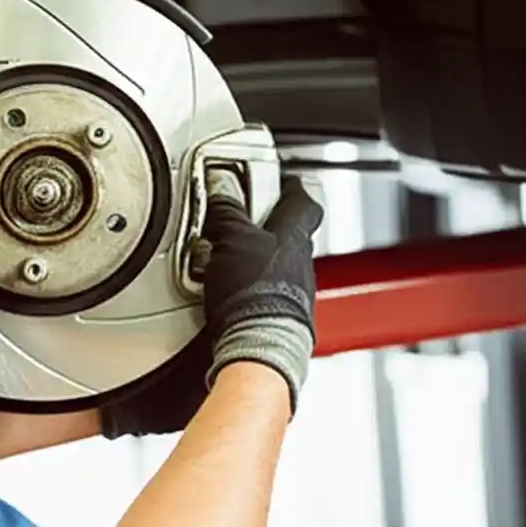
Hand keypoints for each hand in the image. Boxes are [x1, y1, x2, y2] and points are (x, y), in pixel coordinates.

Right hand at [100, 176, 322, 437]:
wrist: (258, 345)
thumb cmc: (252, 293)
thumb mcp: (230, 239)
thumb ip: (228, 213)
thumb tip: (223, 192)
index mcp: (294, 235)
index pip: (302, 201)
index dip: (291, 188)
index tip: (283, 181)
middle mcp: (301, 263)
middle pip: (290, 233)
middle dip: (267, 226)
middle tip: (243, 220)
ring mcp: (294, 291)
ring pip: (279, 263)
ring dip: (256, 258)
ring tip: (225, 258)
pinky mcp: (280, 315)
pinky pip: (267, 290)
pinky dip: (251, 286)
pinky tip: (230, 290)